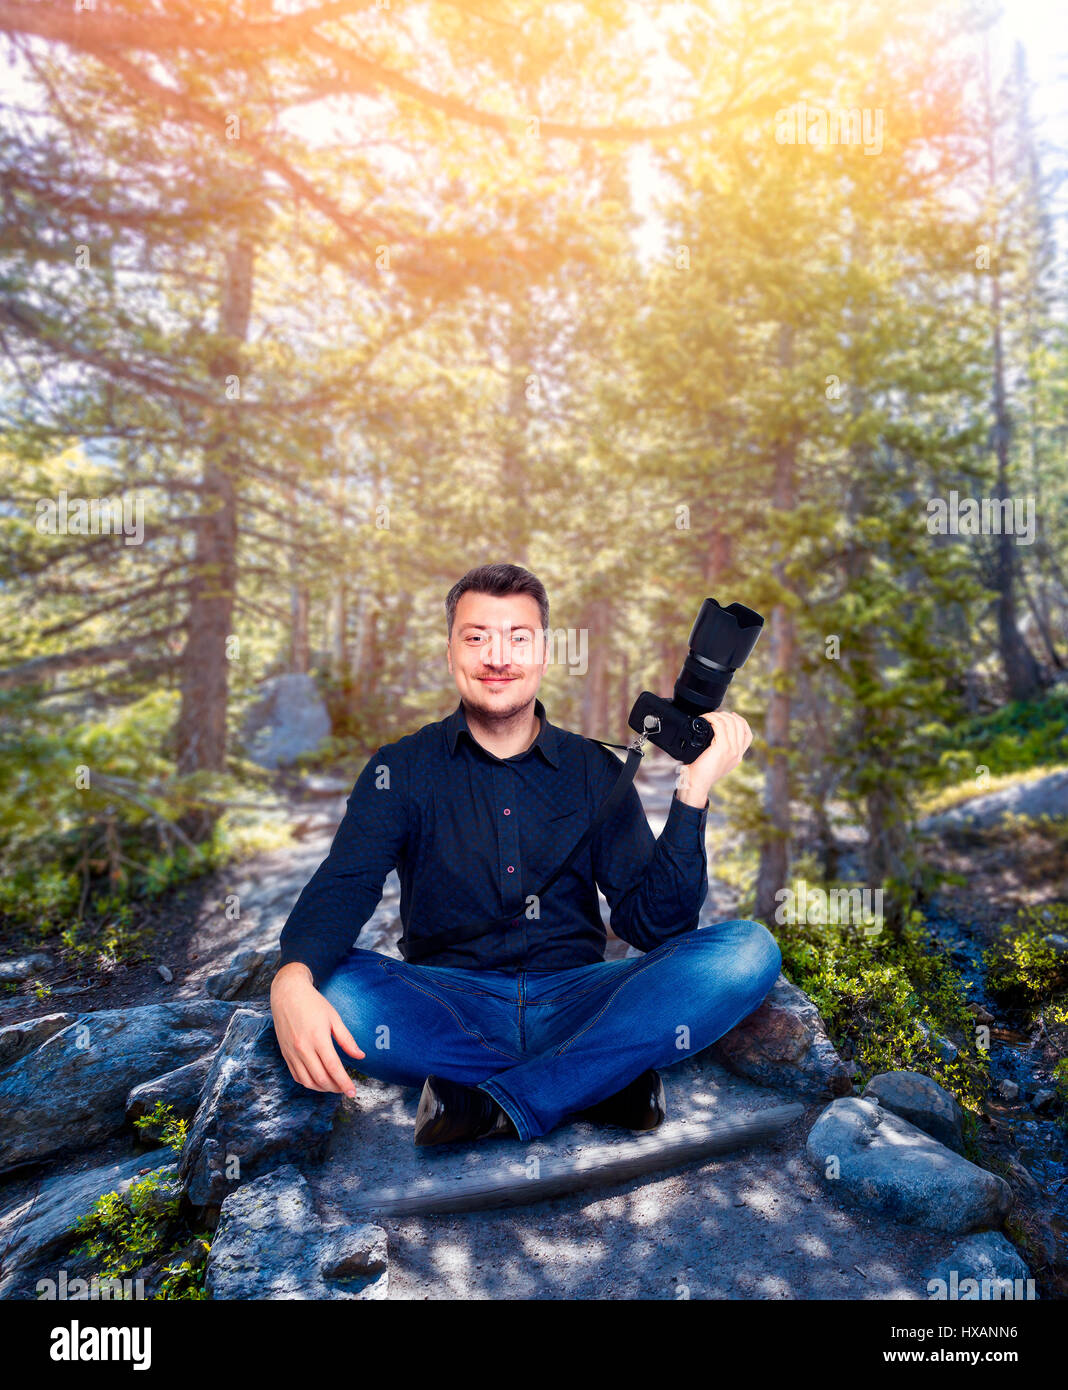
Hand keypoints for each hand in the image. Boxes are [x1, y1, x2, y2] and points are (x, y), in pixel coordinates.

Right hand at [270, 961, 364, 1097]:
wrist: (287, 993)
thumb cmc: (313, 1003)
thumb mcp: (334, 1017)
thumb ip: (347, 1039)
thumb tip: (360, 1056)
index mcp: (318, 1038)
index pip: (333, 1068)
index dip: (344, 1083)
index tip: (353, 1092)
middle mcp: (303, 1048)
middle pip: (321, 1078)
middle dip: (335, 1088)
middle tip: (345, 1089)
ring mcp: (292, 1052)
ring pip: (307, 1081)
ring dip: (322, 1088)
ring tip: (334, 1086)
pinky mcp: (285, 1054)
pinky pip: (297, 1076)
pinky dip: (308, 1082)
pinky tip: (318, 1080)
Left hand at [674, 710, 752, 806]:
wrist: (697, 784)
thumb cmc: (701, 774)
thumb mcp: (716, 763)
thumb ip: (720, 753)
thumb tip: (714, 738)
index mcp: (738, 757)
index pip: (748, 735)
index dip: (741, 721)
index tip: (732, 715)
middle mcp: (737, 753)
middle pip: (739, 725)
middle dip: (727, 716)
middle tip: (715, 714)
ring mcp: (732, 750)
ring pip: (730, 723)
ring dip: (718, 716)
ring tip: (708, 716)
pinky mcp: (722, 747)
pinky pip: (720, 726)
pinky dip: (712, 719)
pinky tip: (706, 719)